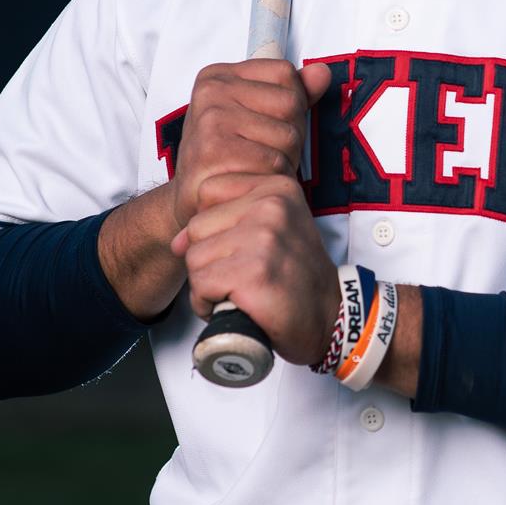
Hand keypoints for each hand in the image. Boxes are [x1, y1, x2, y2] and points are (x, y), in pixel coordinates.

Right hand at [170, 59, 331, 231]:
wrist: (190, 200)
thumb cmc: (226, 157)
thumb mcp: (255, 115)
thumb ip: (292, 93)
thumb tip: (322, 73)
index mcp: (220, 76)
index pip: (285, 74)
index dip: (292, 106)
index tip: (268, 125)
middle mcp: (211, 92)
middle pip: (291, 105)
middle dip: (291, 137)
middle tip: (264, 155)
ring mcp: (210, 120)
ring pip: (288, 137)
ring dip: (284, 162)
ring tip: (257, 169)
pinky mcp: (213, 153)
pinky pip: (274, 163)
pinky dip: (272, 179)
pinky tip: (252, 182)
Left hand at [171, 171, 340, 366]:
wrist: (328, 317)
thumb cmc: (296, 277)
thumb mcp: (271, 229)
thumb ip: (225, 221)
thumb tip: (177, 242)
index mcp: (277, 188)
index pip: (207, 190)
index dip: (212, 227)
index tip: (239, 246)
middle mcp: (272, 207)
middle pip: (195, 228)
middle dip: (208, 259)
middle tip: (243, 274)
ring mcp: (263, 239)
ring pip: (194, 259)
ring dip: (207, 284)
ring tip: (241, 290)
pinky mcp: (253, 273)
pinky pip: (200, 286)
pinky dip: (208, 304)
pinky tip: (236, 305)